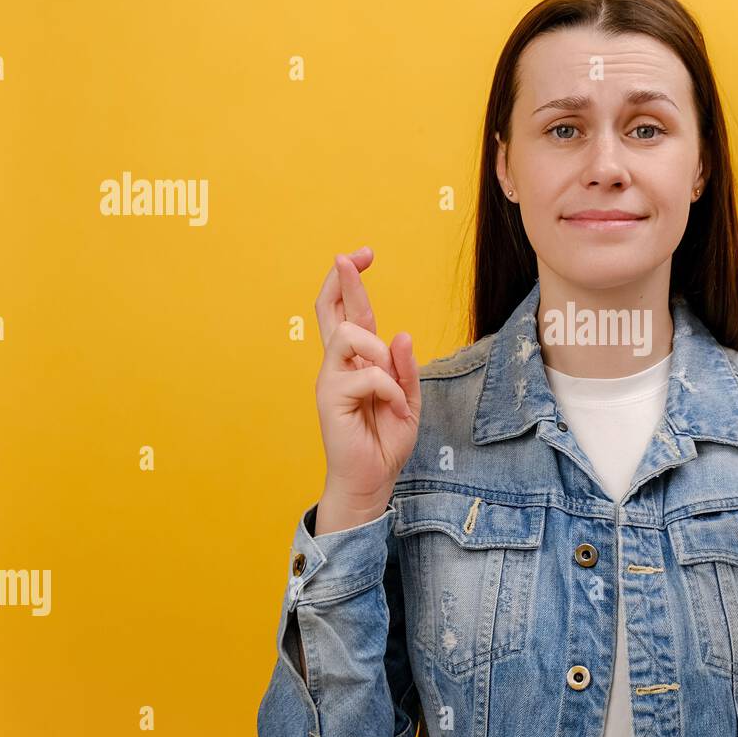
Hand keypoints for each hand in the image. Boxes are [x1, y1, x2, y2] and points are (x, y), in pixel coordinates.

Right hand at [313, 246, 420, 525]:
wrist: (372, 481)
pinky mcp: (329, 398)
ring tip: (393, 388)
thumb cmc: (385, 442)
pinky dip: (390, 390)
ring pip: (350, 336)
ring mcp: (331, 379)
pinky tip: (393, 409)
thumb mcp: (408, 401)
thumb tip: (401, 334)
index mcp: (357, 362)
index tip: (361, 255)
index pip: (348, 312)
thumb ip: (405, 369)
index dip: (351, 282)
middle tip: (351, 256)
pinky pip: (367, 375)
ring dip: (381, 355)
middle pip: (331, 310)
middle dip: (343, 279)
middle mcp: (338, 365)